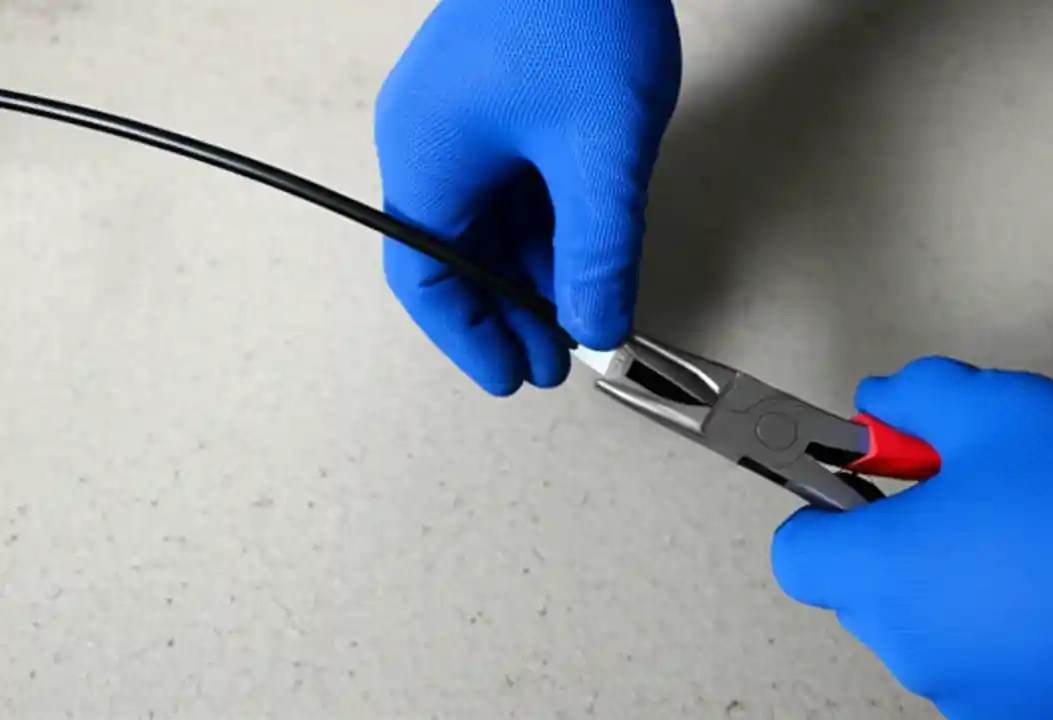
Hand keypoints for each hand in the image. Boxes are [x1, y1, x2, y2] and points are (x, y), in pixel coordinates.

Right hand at [375, 0, 680, 394]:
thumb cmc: (575, 13)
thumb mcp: (600, 155)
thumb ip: (599, 254)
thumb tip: (596, 326)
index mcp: (428, 162)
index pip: (428, 280)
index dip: (470, 339)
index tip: (513, 377)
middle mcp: (431, 143)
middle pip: (457, 257)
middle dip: (508, 314)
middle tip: (554, 359)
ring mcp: (463, 118)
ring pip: (488, 224)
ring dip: (531, 274)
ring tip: (577, 317)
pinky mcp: (498, 98)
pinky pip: (510, 184)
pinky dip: (545, 228)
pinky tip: (581, 254)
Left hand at [772, 357, 1052, 718]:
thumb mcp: (995, 407)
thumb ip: (912, 396)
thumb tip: (878, 402)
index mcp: (887, 572)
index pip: (797, 553)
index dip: (821, 509)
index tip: (859, 484)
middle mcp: (914, 647)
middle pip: (861, 589)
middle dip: (895, 540)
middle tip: (959, 496)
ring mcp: (966, 694)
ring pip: (924, 628)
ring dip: (950, 587)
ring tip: (1025, 542)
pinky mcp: (1017, 718)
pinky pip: (979, 666)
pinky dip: (999, 632)